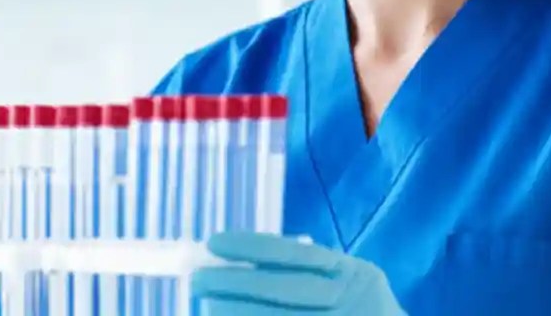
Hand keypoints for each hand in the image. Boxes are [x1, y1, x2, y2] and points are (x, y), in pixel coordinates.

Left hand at [193, 232, 406, 314]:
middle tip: (197, 280)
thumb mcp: (338, 285)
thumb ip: (301, 272)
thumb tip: (233, 267)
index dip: (253, 246)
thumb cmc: (353, 312)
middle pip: (284, 289)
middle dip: (235, 283)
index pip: (296, 255)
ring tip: (207, 307)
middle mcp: (351, 300)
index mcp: (354, 276)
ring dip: (238, 313)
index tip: (214, 242)